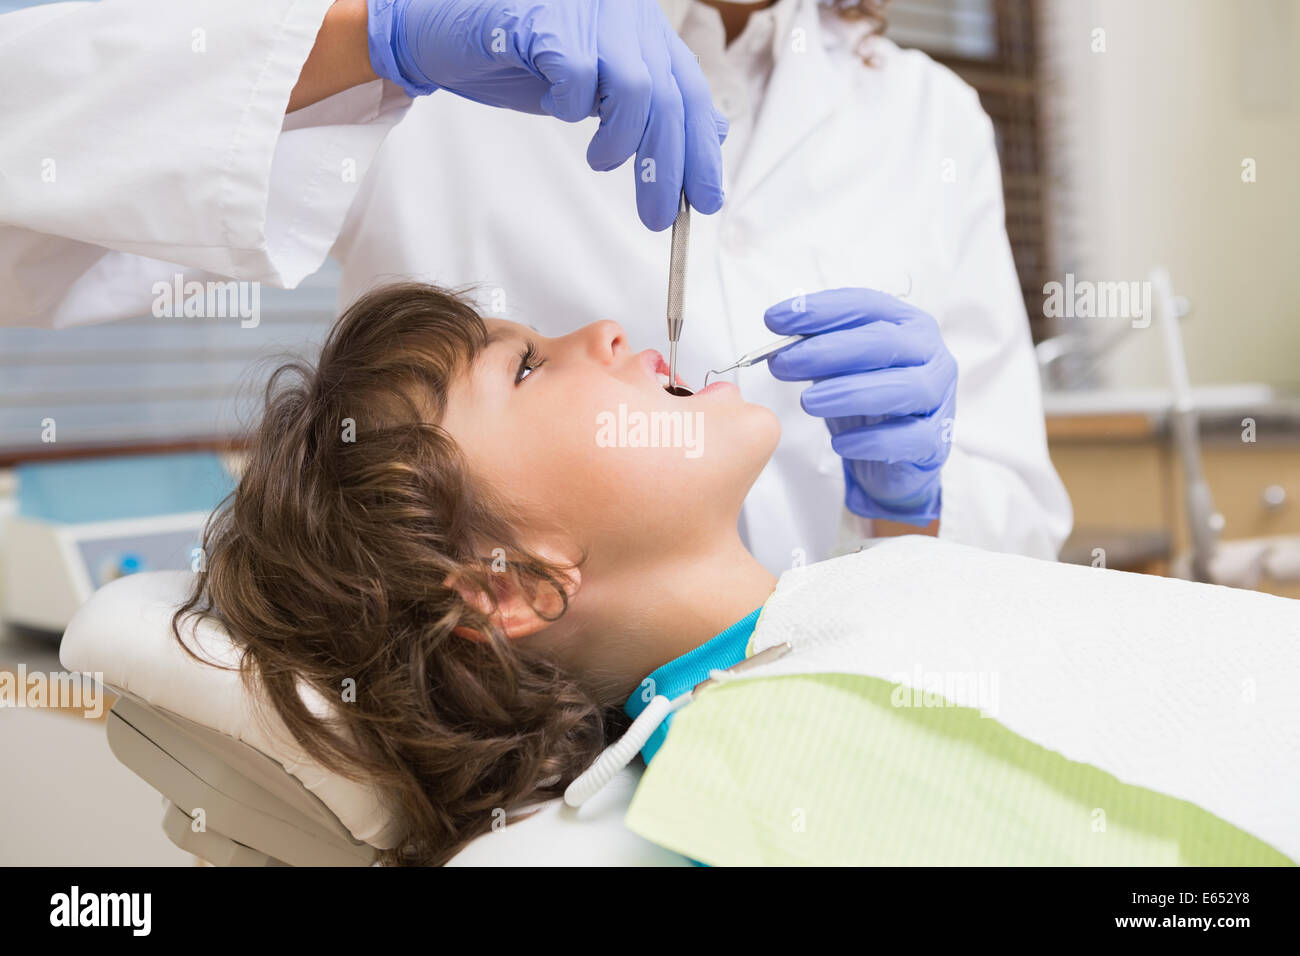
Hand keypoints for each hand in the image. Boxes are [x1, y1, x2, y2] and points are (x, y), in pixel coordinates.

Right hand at [366, 0, 727, 229]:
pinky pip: (579, 77)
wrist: (444, 31)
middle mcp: (625, 12)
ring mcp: (588, 11)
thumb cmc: (521, 59)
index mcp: (643, 28)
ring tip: (601, 160)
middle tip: (657, 216)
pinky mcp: (547, 20)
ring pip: (636, 89)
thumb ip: (649, 102)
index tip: (705, 199)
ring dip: (619, 141)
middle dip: (667, 168)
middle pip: (669, 99)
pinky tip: (555, 102)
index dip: (701, 149)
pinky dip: (570, 104)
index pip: (690, 92)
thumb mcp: (597, 86)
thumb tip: (709, 134)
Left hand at [764, 288, 957, 524]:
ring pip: (903, 388)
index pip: (865, 306)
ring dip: (849, 393)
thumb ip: (817, 351)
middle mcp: (931, 354)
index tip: (775, 319)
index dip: (819, 310)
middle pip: (884, 343)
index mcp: (908, 325)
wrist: (895, 457)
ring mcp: (939, 398)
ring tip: (807, 401)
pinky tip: (840, 443)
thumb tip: (779, 347)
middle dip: (827, 351)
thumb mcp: (841, 369)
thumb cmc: (867, 401)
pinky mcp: (936, 440)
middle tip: (782, 363)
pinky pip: (909, 438)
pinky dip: (872, 440)